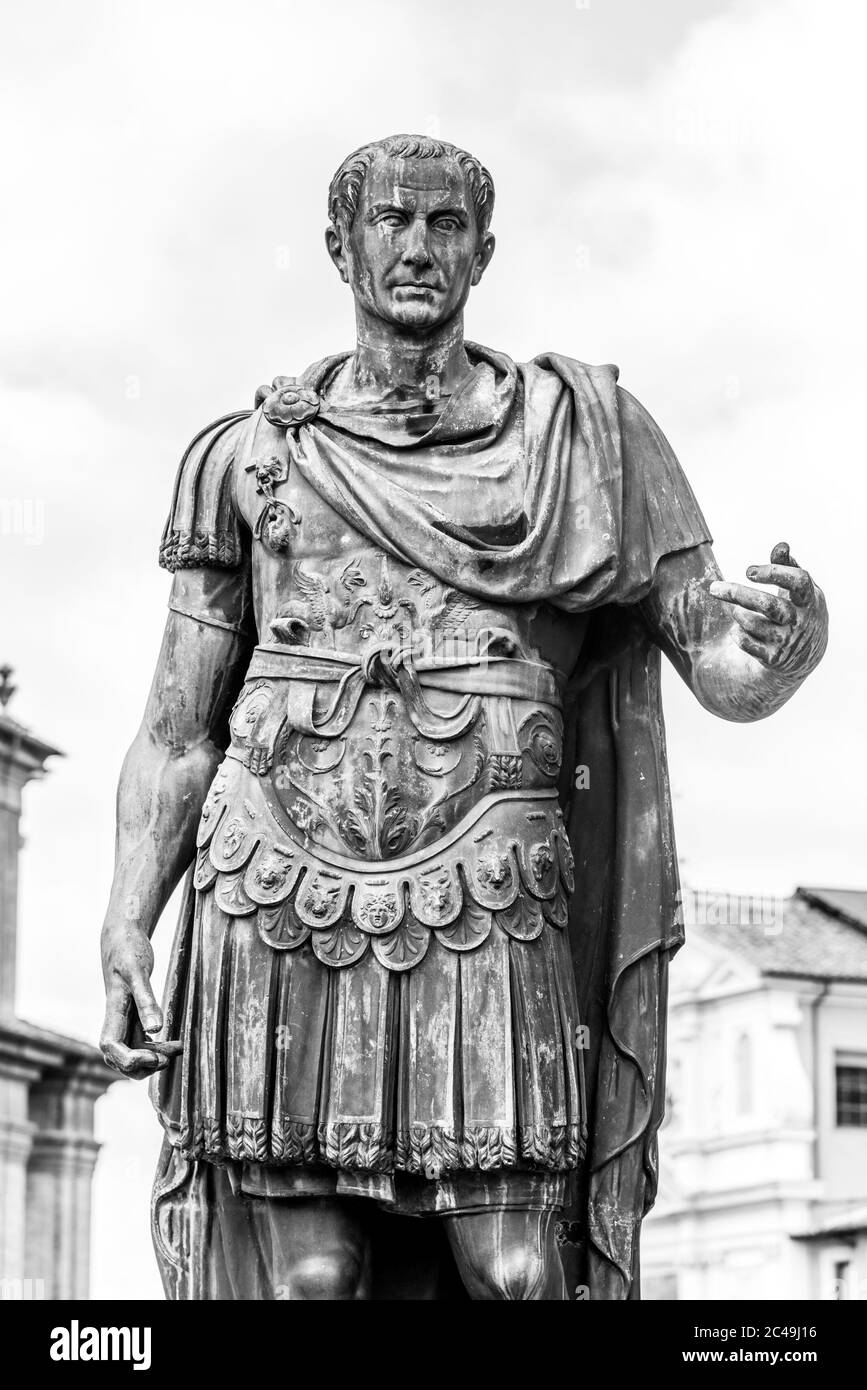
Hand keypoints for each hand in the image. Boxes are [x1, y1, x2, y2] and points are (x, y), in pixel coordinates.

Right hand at [100, 925, 175, 1078]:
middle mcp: (115, 1020)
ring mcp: (124, 1021)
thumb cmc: (128, 950)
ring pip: (133, 1053)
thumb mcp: (139, 972)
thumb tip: (155, 1029)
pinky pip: (143, 1042)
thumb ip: (146, 1000)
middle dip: (142, 1067)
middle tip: (169, 1058)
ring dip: (154, 1059)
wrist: (123, 937)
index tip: (154, 1057)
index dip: (128, 1060)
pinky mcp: (134, 1017)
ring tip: (178, 1050)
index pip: (110, 1046)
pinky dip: (159, 1048)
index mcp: (113, 1010)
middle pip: (119, 1059)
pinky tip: (178, 1045)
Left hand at [709, 542, 827, 675]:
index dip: (774, 573)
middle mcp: (799, 620)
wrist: (807, 654)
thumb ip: (789, 567)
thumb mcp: (800, 589)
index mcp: (809, 599)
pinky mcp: (773, 657)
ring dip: (737, 613)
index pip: (797, 581)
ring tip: (735, 608)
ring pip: (753, 624)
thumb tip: (781, 545)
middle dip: (738, 594)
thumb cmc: (799, 610)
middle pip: (768, 605)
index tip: (748, 571)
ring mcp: (787, 640)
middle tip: (714, 587)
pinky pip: (747, 644)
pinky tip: (737, 627)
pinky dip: (737, 633)